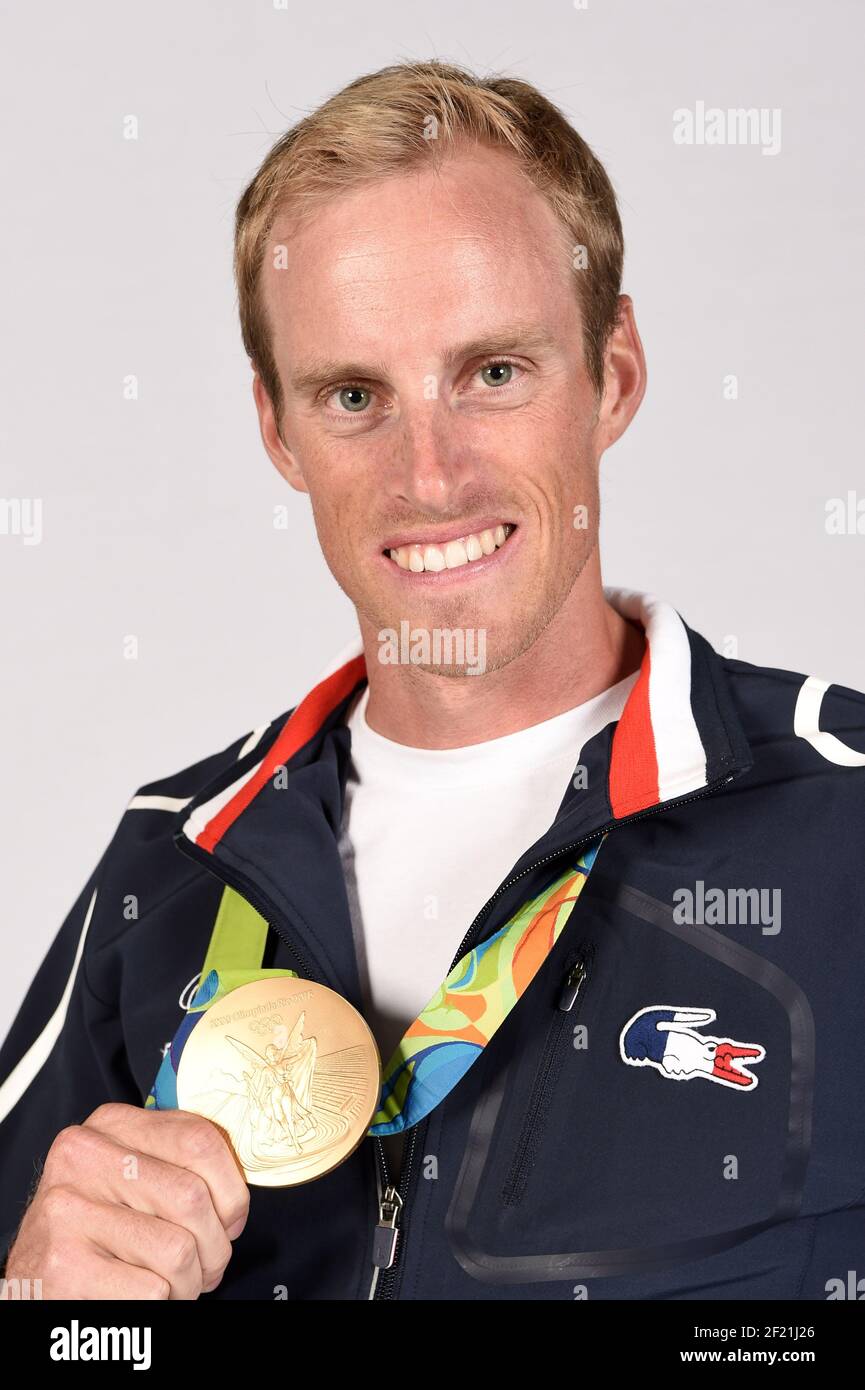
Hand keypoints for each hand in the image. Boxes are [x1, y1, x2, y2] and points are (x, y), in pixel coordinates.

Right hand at [3, 1104, 248, 1298]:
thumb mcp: (130, 1173)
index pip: (200, 1141)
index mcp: (111, 1125)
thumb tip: (236, 1190)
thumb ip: (176, 1163)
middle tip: (206, 1264)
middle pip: (192, 1198)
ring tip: (174, 1282)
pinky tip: (140, 1295)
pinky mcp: (63, 1265)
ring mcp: (68, 1210)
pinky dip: (161, 1303)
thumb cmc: (96, 1227)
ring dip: (189, 1281)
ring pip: (178, 1249)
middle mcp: (83, 1157)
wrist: (33, 1276)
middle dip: (214, 1246)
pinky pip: (152, 1290)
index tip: (230, 1220)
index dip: (232, 1190)